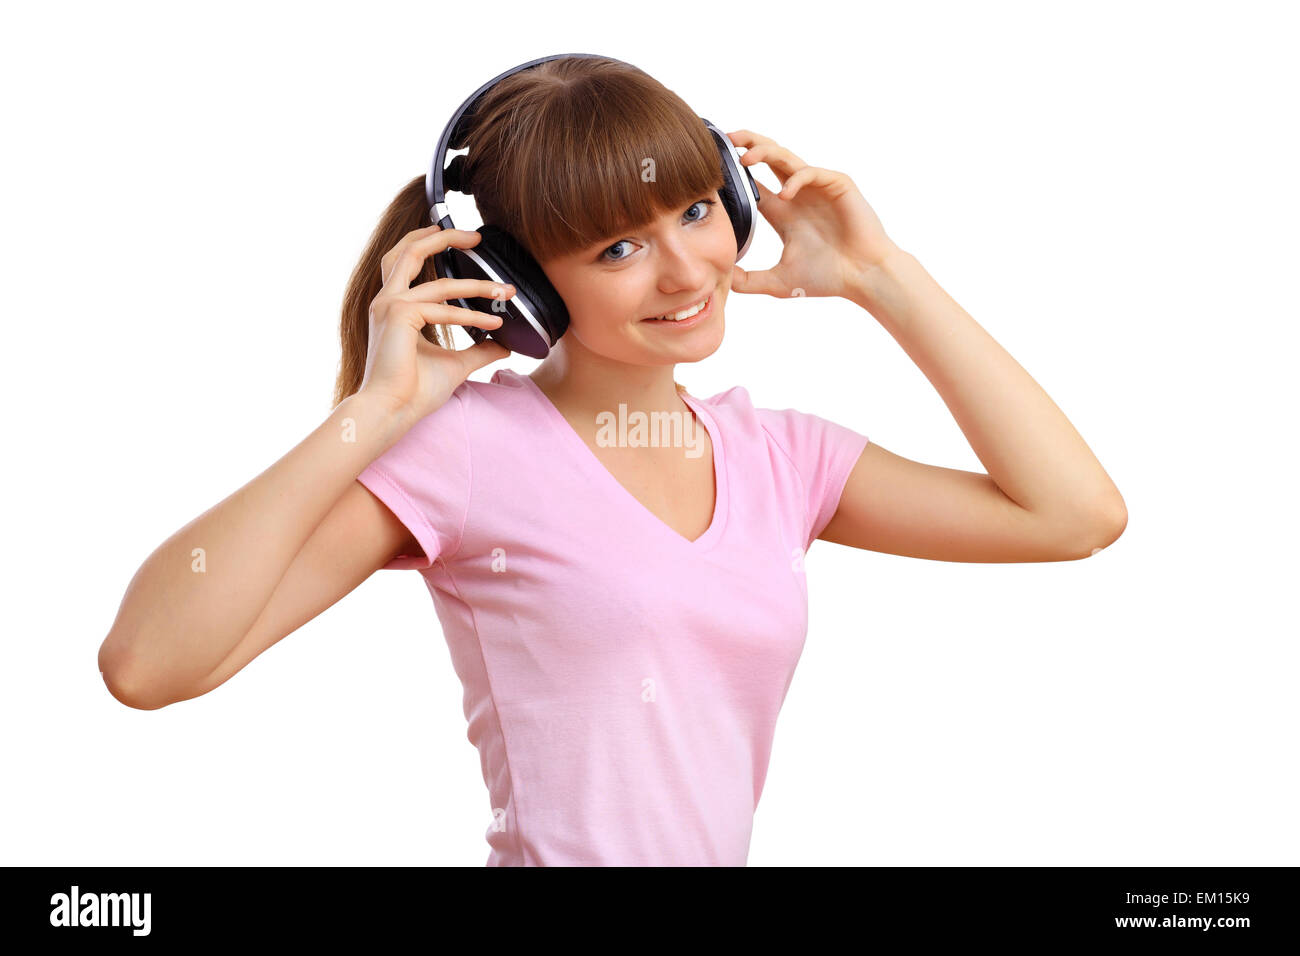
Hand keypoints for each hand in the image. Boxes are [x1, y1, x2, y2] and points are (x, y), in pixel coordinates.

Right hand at [359, 224, 511, 423]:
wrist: (391, 412)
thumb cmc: (413, 392)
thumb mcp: (455, 365)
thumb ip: (479, 350)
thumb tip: (504, 345)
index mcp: (392, 307)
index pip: (404, 261)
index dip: (428, 243)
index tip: (458, 237)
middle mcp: (387, 301)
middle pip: (410, 250)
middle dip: (445, 237)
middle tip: (477, 236)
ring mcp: (390, 306)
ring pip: (439, 282)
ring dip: (477, 285)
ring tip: (505, 291)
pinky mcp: (399, 316)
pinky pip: (443, 309)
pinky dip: (473, 315)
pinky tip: (495, 321)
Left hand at [727, 129, 900, 299]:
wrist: (863, 278)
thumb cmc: (828, 278)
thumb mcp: (778, 282)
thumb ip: (749, 281)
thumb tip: (720, 280)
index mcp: (782, 212)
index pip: (753, 183)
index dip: (734, 172)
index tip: (712, 166)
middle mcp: (797, 194)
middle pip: (768, 158)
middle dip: (747, 143)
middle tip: (725, 138)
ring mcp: (817, 187)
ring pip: (786, 157)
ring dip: (765, 152)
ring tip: (745, 158)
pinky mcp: (837, 185)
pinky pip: (811, 172)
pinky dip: (796, 180)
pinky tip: (785, 196)